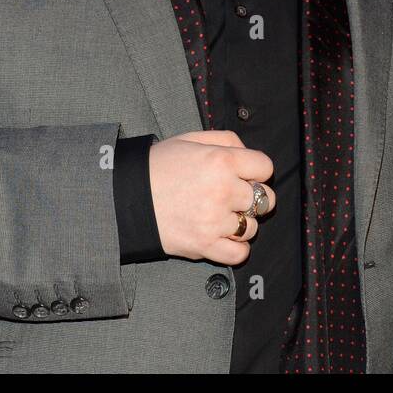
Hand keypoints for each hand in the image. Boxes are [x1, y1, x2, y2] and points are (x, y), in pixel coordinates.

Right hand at [148, 130, 275, 264]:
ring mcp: (215, 220)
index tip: (245, 175)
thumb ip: (226, 139)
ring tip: (221, 216)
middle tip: (233, 197)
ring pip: (252, 227)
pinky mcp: (204, 245)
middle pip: (265, 199)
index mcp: (222, 160)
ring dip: (241, 223)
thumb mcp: (191, 139)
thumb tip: (247, 152)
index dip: (256, 171)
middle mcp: (223, 190)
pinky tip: (222, 236)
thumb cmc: (158, 165)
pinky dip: (235, 248)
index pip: (266, 168)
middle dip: (251, 197)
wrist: (126, 196)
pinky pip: (239, 253)